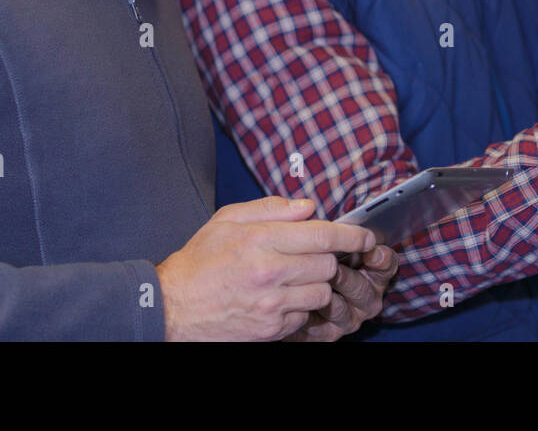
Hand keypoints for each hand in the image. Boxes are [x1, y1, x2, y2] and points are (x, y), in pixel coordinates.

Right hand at [156, 196, 376, 341]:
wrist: (173, 306)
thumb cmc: (200, 260)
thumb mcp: (227, 219)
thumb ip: (271, 208)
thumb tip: (308, 207)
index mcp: (260, 240)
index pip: (322, 235)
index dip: (351, 236)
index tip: (365, 236)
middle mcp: (269, 272)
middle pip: (328, 264)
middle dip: (328, 258)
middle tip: (314, 255)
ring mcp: (271, 305)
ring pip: (322, 292)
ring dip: (317, 283)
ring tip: (296, 277)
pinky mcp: (270, 329)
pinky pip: (305, 314)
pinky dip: (301, 305)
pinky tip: (283, 297)